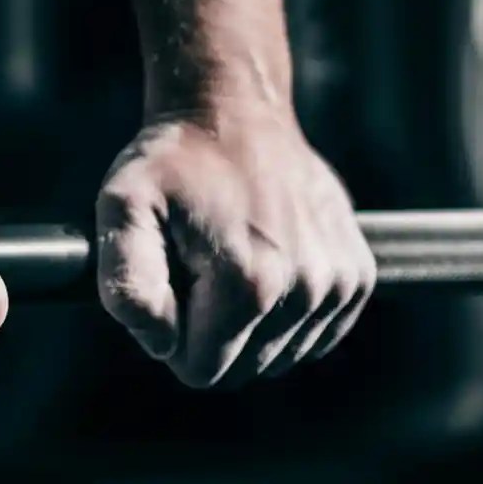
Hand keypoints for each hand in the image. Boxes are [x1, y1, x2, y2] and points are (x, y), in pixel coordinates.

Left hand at [96, 106, 375, 388]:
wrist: (236, 112)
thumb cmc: (173, 164)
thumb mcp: (124, 209)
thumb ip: (126, 287)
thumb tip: (161, 345)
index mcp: (248, 283)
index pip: (201, 371)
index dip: (173, 335)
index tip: (173, 283)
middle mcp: (306, 289)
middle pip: (243, 370)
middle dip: (213, 334)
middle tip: (201, 269)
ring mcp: (339, 284)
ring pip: (280, 359)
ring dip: (252, 326)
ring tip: (235, 260)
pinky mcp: (358, 278)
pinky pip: (314, 339)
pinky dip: (287, 317)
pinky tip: (270, 266)